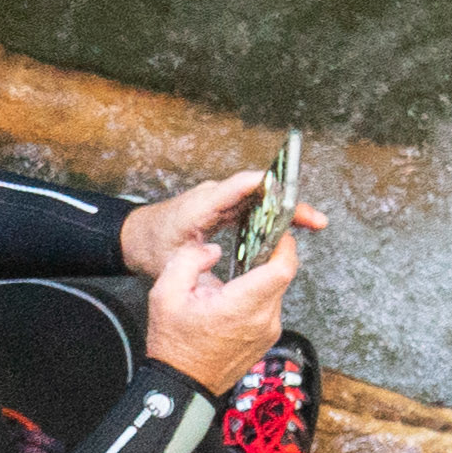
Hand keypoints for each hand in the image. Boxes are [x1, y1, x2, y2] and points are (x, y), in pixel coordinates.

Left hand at [116, 169, 324, 273]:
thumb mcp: (170, 262)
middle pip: (259, 190)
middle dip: (289, 202)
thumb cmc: (151, 247)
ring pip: (260, 198)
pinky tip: (289, 228)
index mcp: (200, 205)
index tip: (291, 195)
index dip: (268, 187)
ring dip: (285, 209)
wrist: (135, 237)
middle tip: (315, 221)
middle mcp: (213, 196)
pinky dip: (273, 216)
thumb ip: (196, 266)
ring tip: (312, 224)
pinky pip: (253, 206)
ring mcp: (220, 200)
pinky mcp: (224, 208)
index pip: (240, 186)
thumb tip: (220, 265)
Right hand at [142, 221, 297, 390]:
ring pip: (277, 292)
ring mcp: (268, 332)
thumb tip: (214, 250)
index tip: (275, 231)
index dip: (285, 245)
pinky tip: (236, 297)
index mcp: (242, 306)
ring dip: (262, 280)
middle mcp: (263, 320)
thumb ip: (190, 260)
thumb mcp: (165, 294)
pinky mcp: (267, 339)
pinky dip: (260, 297)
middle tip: (251, 245)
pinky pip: (271, 309)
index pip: (283, 268)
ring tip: (237, 276)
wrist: (181, 384)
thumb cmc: (173, 344)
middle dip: (270, 257)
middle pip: (282, 276)